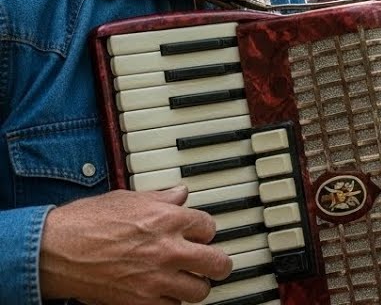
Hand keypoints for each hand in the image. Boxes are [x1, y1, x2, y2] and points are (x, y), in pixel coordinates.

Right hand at [39, 186, 231, 304]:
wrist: (55, 251)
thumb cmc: (85, 222)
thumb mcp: (128, 198)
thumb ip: (160, 198)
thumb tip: (180, 193)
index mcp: (168, 220)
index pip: (209, 227)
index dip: (204, 231)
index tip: (199, 234)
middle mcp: (168, 250)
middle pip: (218, 263)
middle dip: (217, 263)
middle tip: (213, 263)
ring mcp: (156, 279)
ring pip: (199, 290)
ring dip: (196, 285)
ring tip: (189, 279)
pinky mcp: (140, 302)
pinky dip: (171, 301)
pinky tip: (164, 292)